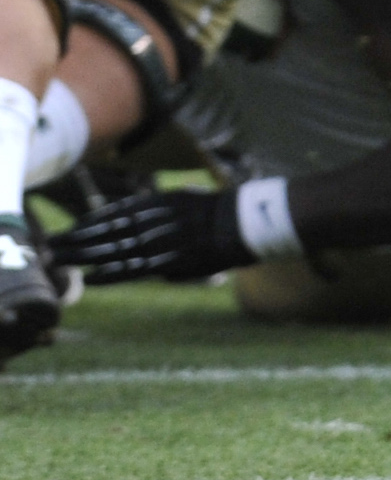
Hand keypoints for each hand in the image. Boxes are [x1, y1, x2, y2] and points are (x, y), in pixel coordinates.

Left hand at [48, 187, 250, 286]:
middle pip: (107, 231)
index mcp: (160, 202)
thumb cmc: (223, 212)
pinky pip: (135, 269)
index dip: (89, 224)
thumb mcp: (190, 200)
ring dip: (85, 257)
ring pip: (114, 249)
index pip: (115, 213)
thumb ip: (165, 212)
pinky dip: (111, 274)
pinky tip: (92, 279)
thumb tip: (145, 218)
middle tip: (51, 247)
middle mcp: (156, 219)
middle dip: (77, 240)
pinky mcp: (171, 260)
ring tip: (61, 263)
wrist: (250, 220)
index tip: (69, 232)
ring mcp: (163, 239)